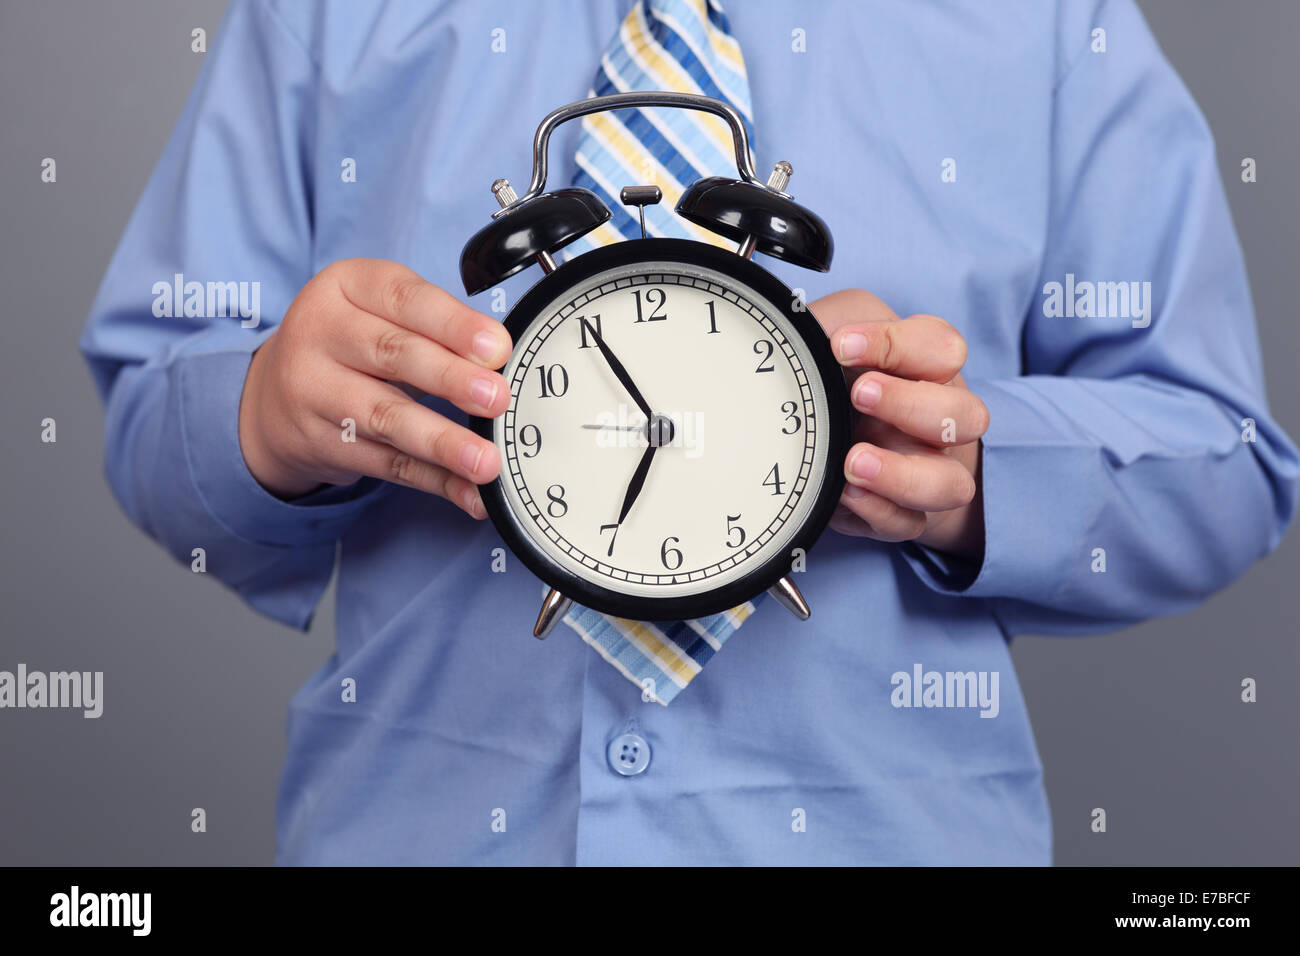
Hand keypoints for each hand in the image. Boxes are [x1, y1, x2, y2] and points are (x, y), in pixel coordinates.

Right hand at [238, 258, 511, 518]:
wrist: (273, 394)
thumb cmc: (353, 342)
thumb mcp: (382, 311)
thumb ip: (436, 327)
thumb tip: (499, 361)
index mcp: (345, 285)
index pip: (404, 298)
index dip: (454, 325)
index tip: (496, 349)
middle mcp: (320, 332)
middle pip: (392, 355)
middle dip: (451, 379)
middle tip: (496, 399)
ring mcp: (313, 390)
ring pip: (386, 416)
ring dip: (442, 442)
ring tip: (485, 461)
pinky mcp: (321, 442)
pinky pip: (386, 463)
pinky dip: (433, 480)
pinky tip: (469, 491)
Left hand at [810, 289, 987, 560]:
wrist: (820, 433)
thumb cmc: (833, 373)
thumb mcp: (829, 331)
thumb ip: (828, 325)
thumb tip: (810, 337)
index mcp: (926, 367)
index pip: (940, 348)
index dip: (896, 345)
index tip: (841, 344)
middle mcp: (938, 420)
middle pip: (965, 416)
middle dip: (910, 405)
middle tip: (858, 394)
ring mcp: (926, 470)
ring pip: (951, 484)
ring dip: (903, 474)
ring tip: (853, 462)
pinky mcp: (902, 513)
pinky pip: (909, 523)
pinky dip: (878, 510)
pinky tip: (844, 494)